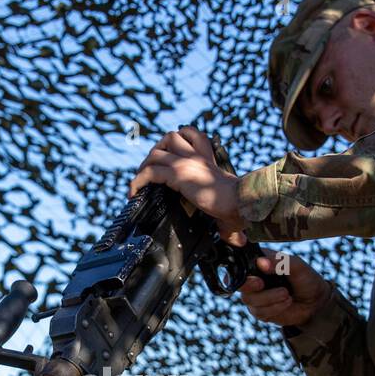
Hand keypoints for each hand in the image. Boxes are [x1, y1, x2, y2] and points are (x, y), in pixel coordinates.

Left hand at [126, 126, 247, 245]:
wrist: (240, 201)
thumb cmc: (238, 205)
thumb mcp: (229, 204)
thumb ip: (227, 218)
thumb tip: (239, 241)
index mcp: (207, 156)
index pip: (189, 133)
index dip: (175, 140)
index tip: (167, 155)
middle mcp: (195, 154)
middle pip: (168, 138)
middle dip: (155, 152)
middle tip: (149, 171)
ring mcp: (185, 162)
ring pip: (155, 153)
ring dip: (143, 166)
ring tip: (139, 183)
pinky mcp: (177, 174)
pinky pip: (149, 172)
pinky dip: (137, 181)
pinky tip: (134, 193)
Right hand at [238, 250, 332, 327]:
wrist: (316, 302)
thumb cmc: (306, 279)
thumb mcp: (296, 265)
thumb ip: (279, 262)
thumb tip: (261, 263)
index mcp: (260, 263)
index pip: (242, 265)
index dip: (244, 271)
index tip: (257, 275)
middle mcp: (254, 279)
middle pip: (241, 285)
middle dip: (251, 286)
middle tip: (261, 284)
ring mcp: (256, 296)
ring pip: (250, 300)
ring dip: (269, 298)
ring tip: (287, 295)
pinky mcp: (261, 311)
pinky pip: (259, 312)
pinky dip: (274, 308)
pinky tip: (287, 303)